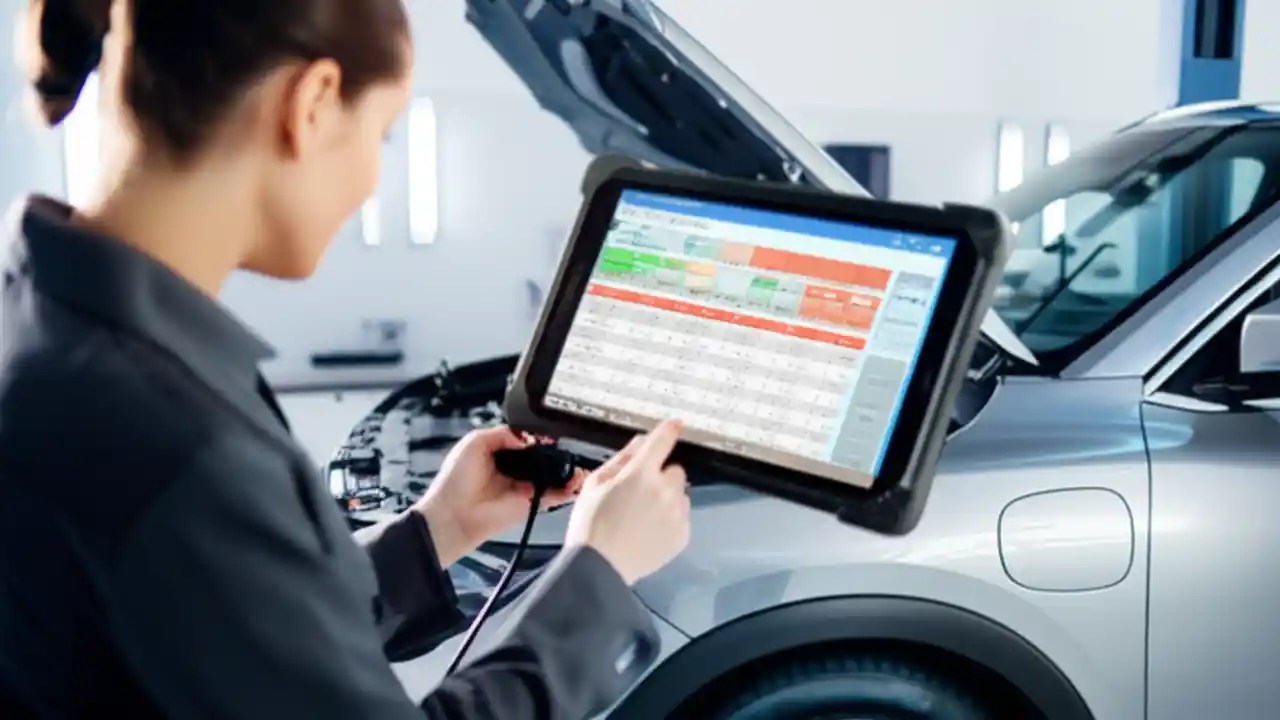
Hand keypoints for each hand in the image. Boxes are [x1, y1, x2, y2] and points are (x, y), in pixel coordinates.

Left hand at [416, 426, 584, 567]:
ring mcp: (524, 487)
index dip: (539, 437)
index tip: (550, 434)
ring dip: (566, 471)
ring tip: (576, 466)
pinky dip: (567, 490)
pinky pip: (554, 496)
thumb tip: (527, 437)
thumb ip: (503, 433)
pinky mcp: (530, 503)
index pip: (527, 441)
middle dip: (556, 453)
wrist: (454, 513)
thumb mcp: (475, 441)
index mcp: (501, 453)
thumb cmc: (455, 480)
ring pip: (552, 476)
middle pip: (543, 458)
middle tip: (565, 448)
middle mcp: (514, 470)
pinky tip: (574, 482)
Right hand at [564, 420, 690, 584]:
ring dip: (667, 499)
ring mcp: (676, 514)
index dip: (669, 430)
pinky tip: (649, 531)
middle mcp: (665, 490)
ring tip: (643, 517)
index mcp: (641, 473)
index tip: (675, 425)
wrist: (599, 568)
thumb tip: (641, 442)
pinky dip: (670, 520)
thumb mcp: (595, 483)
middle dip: (661, 477)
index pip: (662, 441)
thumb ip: (622, 459)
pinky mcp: (682, 535)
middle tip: (640, 492)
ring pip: (680, 495)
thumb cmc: (590, 524)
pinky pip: (681, 518)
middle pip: (675, 471)